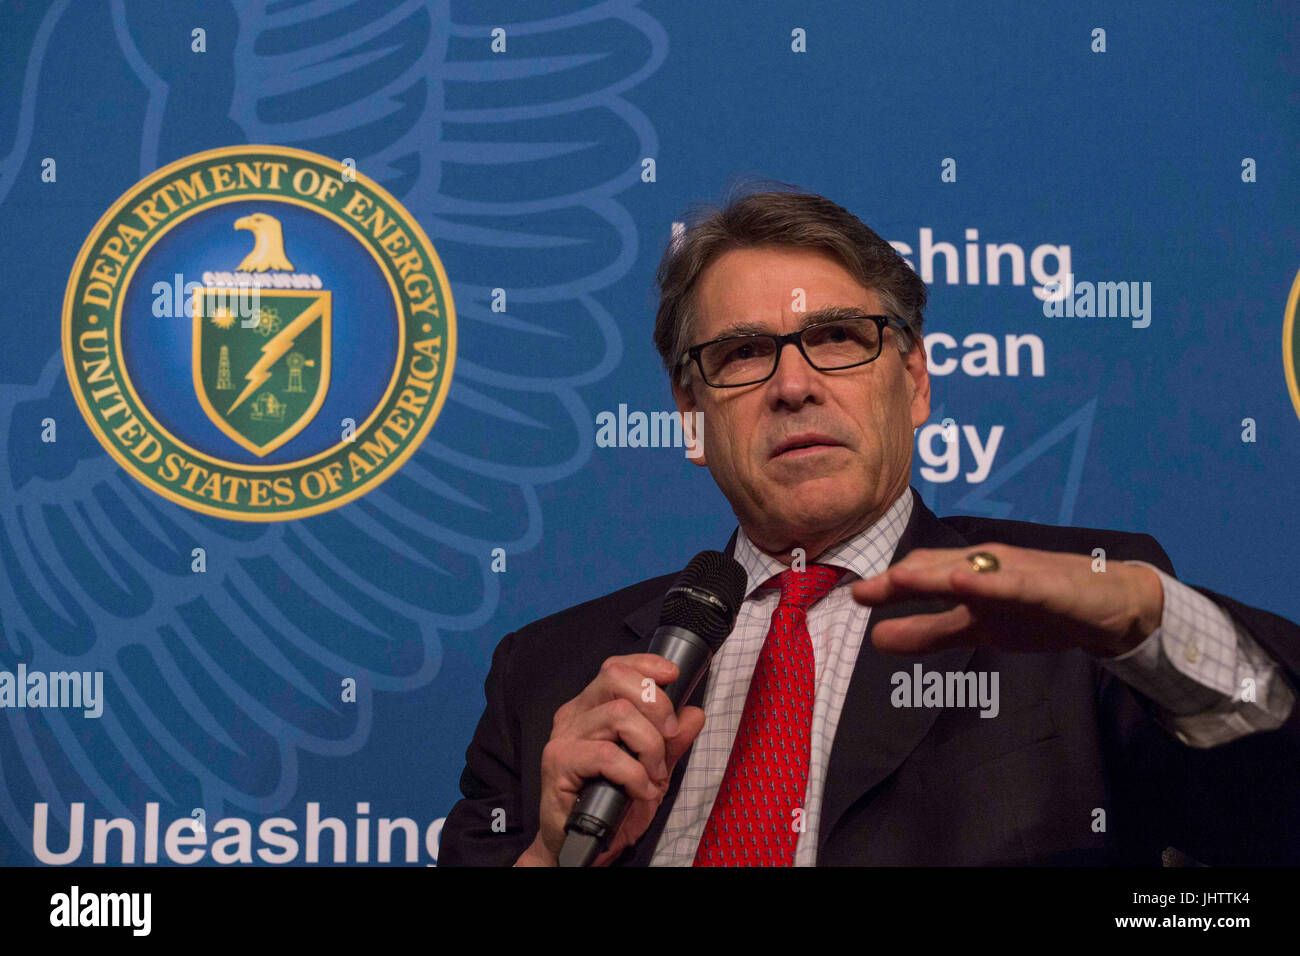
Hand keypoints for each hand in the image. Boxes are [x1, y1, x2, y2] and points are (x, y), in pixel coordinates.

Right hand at [516, 653, 704, 866]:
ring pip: (619, 715)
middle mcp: (575, 715)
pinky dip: (634, 774)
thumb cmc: (611, 806)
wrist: (582, 846)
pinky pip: (607, 755)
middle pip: (616, 677)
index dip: (648, 665)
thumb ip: (672, 742)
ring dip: (650, 747)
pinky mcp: (559, 762)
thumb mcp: (652, 771)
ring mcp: (564, 736)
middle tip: (669, 737)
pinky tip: (640, 791)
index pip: (617, 667)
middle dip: (656, 704)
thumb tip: (693, 714)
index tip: (674, 676)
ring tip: (654, 775)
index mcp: (592, 708)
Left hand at [850, 543, 1164, 657]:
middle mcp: (986, 566)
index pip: (921, 576)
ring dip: (936, 573)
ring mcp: (1017, 573)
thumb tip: (876, 639)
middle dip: (901, 579)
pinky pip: (1016, 584)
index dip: (887, 586)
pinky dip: (990, 583)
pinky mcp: (1049, 586)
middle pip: (937, 569)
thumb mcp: (976, 628)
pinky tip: (965, 583)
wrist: (1110, 606)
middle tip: (864, 591)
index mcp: (968, 576)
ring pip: (971, 570)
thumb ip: (928, 632)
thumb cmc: (1038, 611)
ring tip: (900, 578)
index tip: (854, 597)